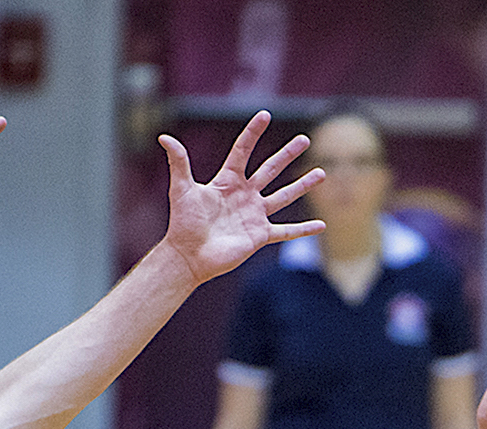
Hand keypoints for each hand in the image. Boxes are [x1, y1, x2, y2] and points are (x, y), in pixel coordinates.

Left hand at [159, 111, 326, 284]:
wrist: (189, 255)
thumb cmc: (183, 222)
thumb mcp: (181, 189)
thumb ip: (179, 163)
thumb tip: (164, 137)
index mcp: (227, 181)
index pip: (243, 151)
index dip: (252, 133)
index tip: (264, 115)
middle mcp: (244, 195)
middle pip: (270, 170)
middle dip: (287, 155)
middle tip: (304, 140)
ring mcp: (254, 215)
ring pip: (284, 196)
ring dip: (302, 185)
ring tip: (322, 173)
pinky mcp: (260, 235)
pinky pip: (286, 231)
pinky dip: (303, 229)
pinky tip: (321, 225)